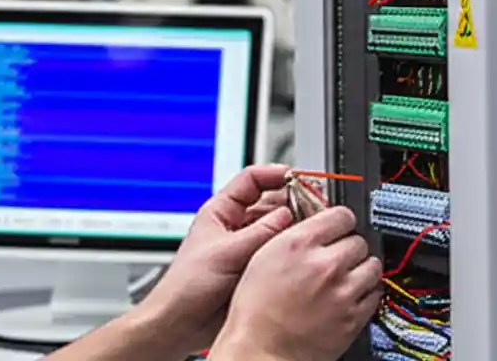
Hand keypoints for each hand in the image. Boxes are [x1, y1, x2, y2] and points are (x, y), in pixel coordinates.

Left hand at [138, 164, 293, 352]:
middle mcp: (235, 227)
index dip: (275, 174)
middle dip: (292, 202)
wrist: (181, 323)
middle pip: (270, 202)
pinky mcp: (254, 269)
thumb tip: (290, 214)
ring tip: (311, 229)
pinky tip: (302, 253)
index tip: (298, 177)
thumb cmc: (187, 286)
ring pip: (277, 228)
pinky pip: (278, 253)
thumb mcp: (227, 252)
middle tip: (315, 206)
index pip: (252, 180)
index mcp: (220, 212)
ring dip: (293, 227)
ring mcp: (245, 247)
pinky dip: (291, 250)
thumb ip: (261, 232)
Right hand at [210, 206, 382, 360]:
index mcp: (299, 244)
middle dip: (348, 247)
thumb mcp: (264, 257)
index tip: (339, 228)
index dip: (340, 221)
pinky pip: (375, 294)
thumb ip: (295, 235)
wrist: (260, 350)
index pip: (342, 215)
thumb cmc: (255, 311)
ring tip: (345, 277)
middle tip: (336, 258)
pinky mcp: (353, 317)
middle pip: (359, 241)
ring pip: (373, 265)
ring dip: (361, 268)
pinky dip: (365, 293)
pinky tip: (348, 296)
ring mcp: (342, 292)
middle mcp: (324, 265)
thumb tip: (317, 224)